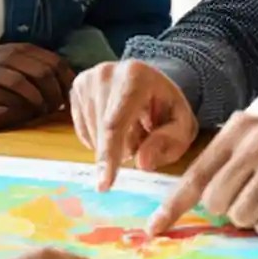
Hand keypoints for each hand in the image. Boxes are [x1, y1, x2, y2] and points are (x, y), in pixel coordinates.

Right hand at [0, 44, 74, 132]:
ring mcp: (5, 59)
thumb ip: (32, 72)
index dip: (68, 81)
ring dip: (48, 95)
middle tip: (61, 109)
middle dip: (60, 90)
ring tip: (49, 110)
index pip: (58, 62)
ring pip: (39, 74)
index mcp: (26, 49)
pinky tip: (35, 107)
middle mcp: (18, 51)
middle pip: (52, 69)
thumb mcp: (12, 67)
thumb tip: (59, 87)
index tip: (72, 99)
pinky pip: (18, 83)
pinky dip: (31, 96)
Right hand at [70, 60, 197, 190]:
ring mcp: (87, 80)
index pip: (116, 123)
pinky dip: (99, 139)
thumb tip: (142, 163)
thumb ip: (168, 143)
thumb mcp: (181, 126)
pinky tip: (117, 128)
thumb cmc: (167, 107)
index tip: (104, 185)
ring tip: (131, 132)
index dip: (109, 155)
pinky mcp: (76, 89)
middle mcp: (106, 73)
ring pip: (91, 133)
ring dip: (110, 146)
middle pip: (101, 130)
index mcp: (135, 76)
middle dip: (116, 152)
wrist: (151, 83)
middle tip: (134, 150)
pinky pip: (83, 130)